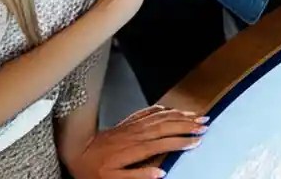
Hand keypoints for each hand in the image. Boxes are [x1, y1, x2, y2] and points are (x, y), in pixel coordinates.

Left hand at [65, 106, 204, 178]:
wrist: (75, 150)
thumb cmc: (93, 169)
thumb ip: (137, 176)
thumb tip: (161, 173)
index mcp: (134, 149)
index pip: (164, 143)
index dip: (182, 142)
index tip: (197, 141)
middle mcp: (137, 134)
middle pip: (167, 126)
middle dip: (187, 124)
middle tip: (205, 124)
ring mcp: (133, 125)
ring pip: (161, 117)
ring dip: (180, 115)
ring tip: (196, 115)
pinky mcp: (128, 122)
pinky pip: (148, 112)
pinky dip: (162, 109)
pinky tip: (172, 109)